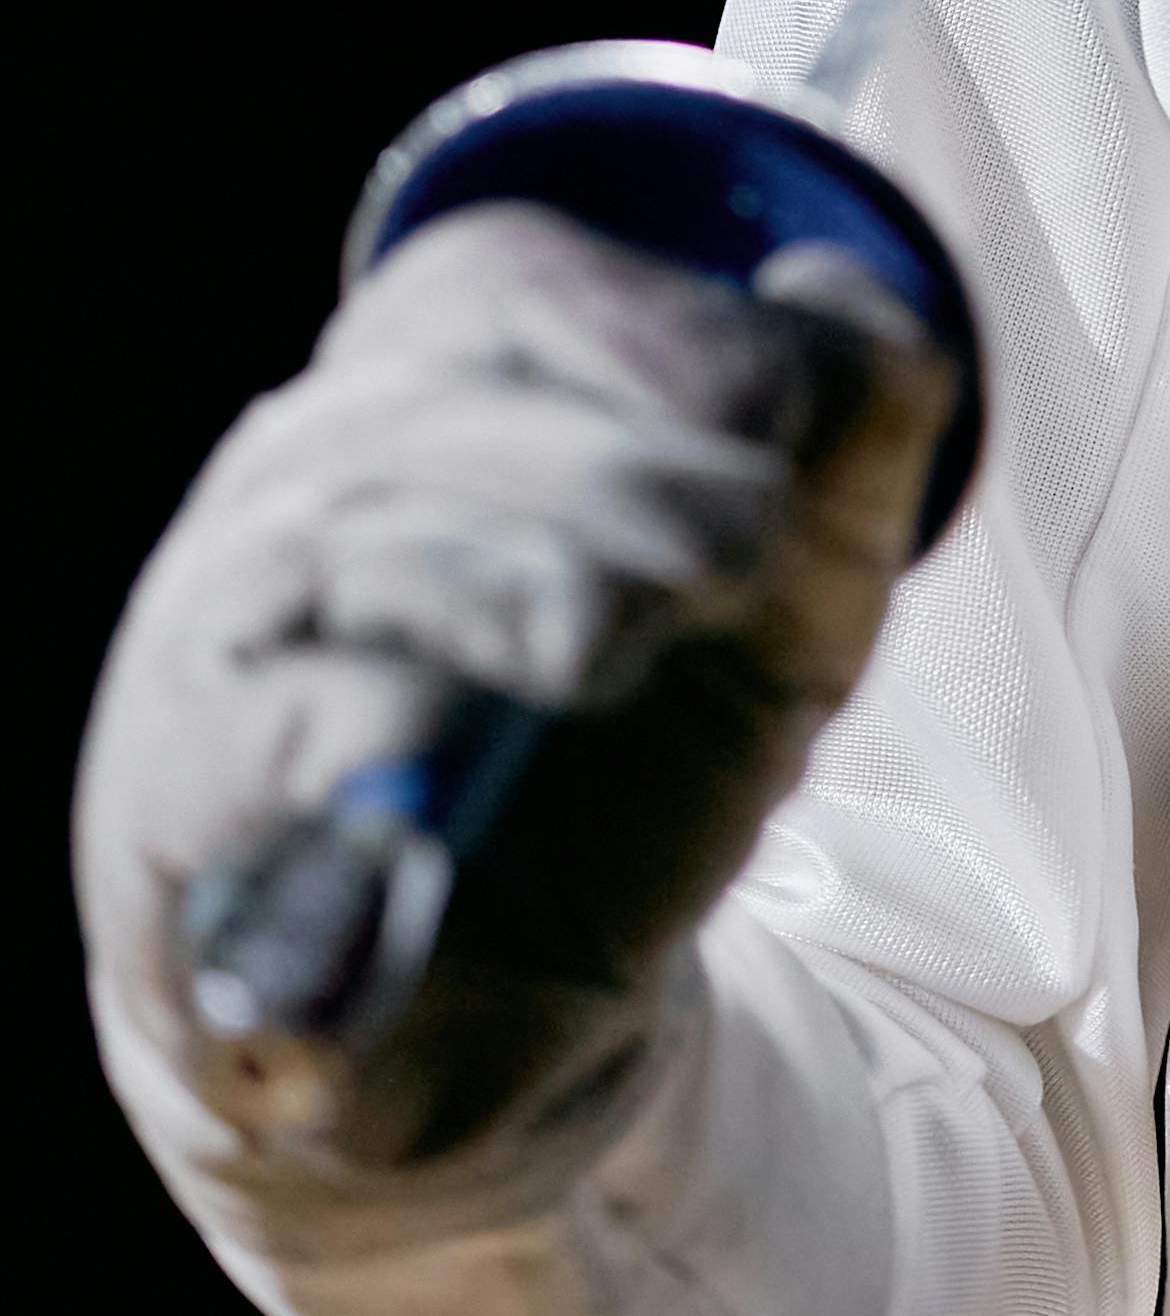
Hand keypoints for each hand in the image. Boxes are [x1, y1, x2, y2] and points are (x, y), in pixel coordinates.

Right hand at [79, 198, 950, 1189]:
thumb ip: (846, 435)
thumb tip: (845, 293)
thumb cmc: (623, 779)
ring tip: (620, 639)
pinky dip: (336, 724)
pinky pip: (229, 740)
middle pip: (427, 409)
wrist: (486, 1032)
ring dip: (500, 570)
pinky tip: (428, 731)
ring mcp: (215, 644)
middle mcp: (294, 491)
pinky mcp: (177, 814)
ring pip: (330, 544)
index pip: (497, 282)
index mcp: (423, 399)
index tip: (788, 421)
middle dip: (612, 467)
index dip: (657, 329)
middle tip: (748, 547)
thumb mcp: (787, 603)